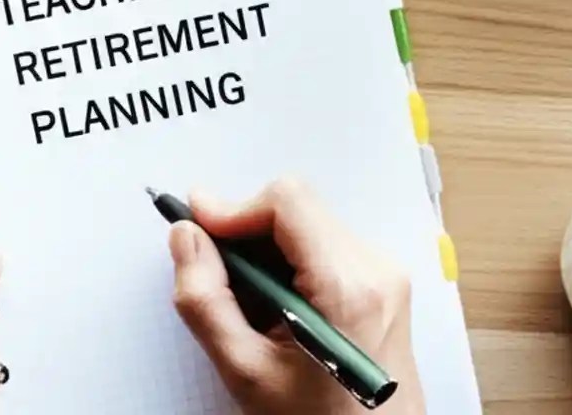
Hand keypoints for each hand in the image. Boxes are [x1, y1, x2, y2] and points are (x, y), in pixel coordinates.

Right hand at [169, 179, 423, 414]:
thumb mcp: (247, 371)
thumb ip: (206, 300)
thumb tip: (185, 237)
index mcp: (347, 287)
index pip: (286, 200)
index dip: (233, 208)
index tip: (197, 228)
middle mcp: (376, 269)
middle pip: (296, 208)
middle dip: (247, 231)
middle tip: (215, 272)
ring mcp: (386, 274)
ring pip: (309, 224)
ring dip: (267, 249)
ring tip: (250, 303)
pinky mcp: (385, 283)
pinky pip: (327, 245)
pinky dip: (291, 262)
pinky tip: (279, 307)